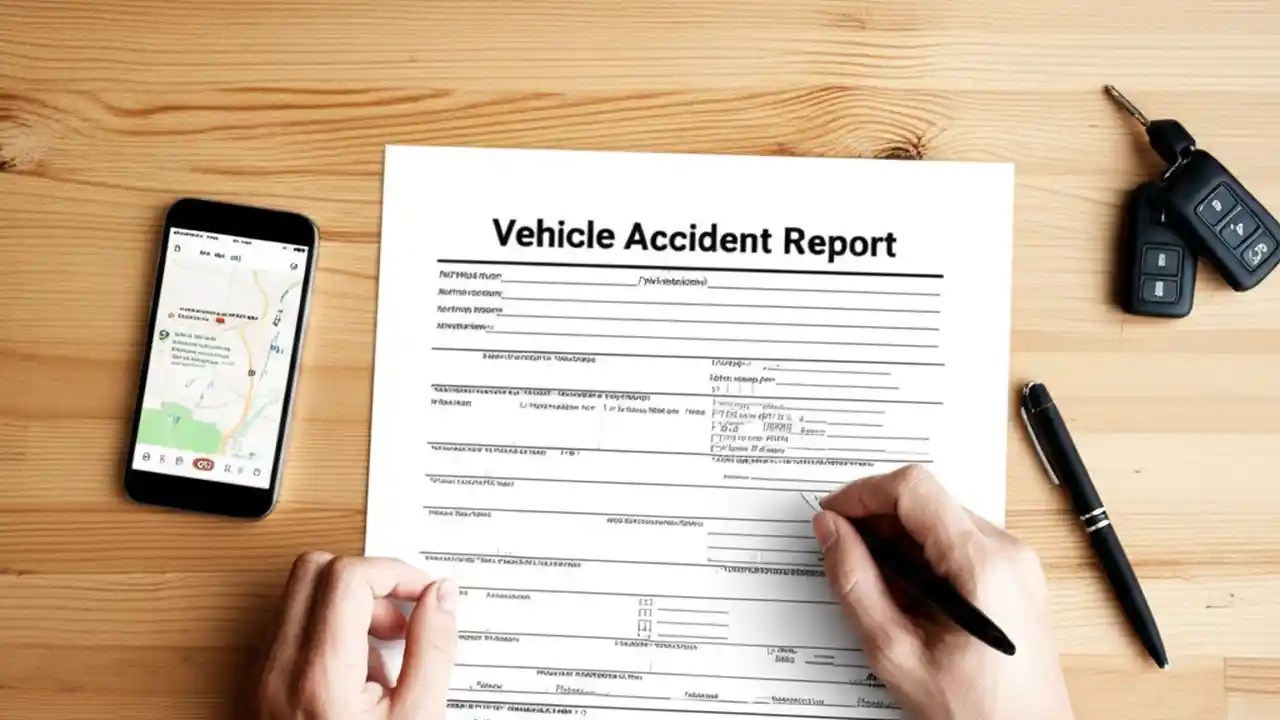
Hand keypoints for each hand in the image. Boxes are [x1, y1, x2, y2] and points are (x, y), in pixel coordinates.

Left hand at [258, 552, 457, 719]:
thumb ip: (433, 650)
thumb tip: (441, 596)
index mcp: (319, 675)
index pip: (348, 577)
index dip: (395, 574)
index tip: (425, 594)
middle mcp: (278, 669)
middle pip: (315, 570)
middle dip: (368, 581)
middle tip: (401, 616)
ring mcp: (262, 677)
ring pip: (300, 597)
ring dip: (348, 607)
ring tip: (384, 660)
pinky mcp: (260, 687)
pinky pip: (292, 631)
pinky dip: (330, 633)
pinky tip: (360, 679)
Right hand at [812, 465, 1073, 719]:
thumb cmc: (978, 713)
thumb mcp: (896, 652)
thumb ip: (856, 583)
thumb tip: (831, 533)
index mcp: (982, 564)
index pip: (914, 488)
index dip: (862, 493)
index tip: (832, 515)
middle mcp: (1007, 553)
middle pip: (926, 500)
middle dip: (875, 518)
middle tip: (840, 550)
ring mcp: (1015, 564)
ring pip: (939, 520)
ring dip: (896, 539)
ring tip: (872, 583)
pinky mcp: (1013, 578)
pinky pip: (957, 544)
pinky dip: (920, 556)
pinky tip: (902, 595)